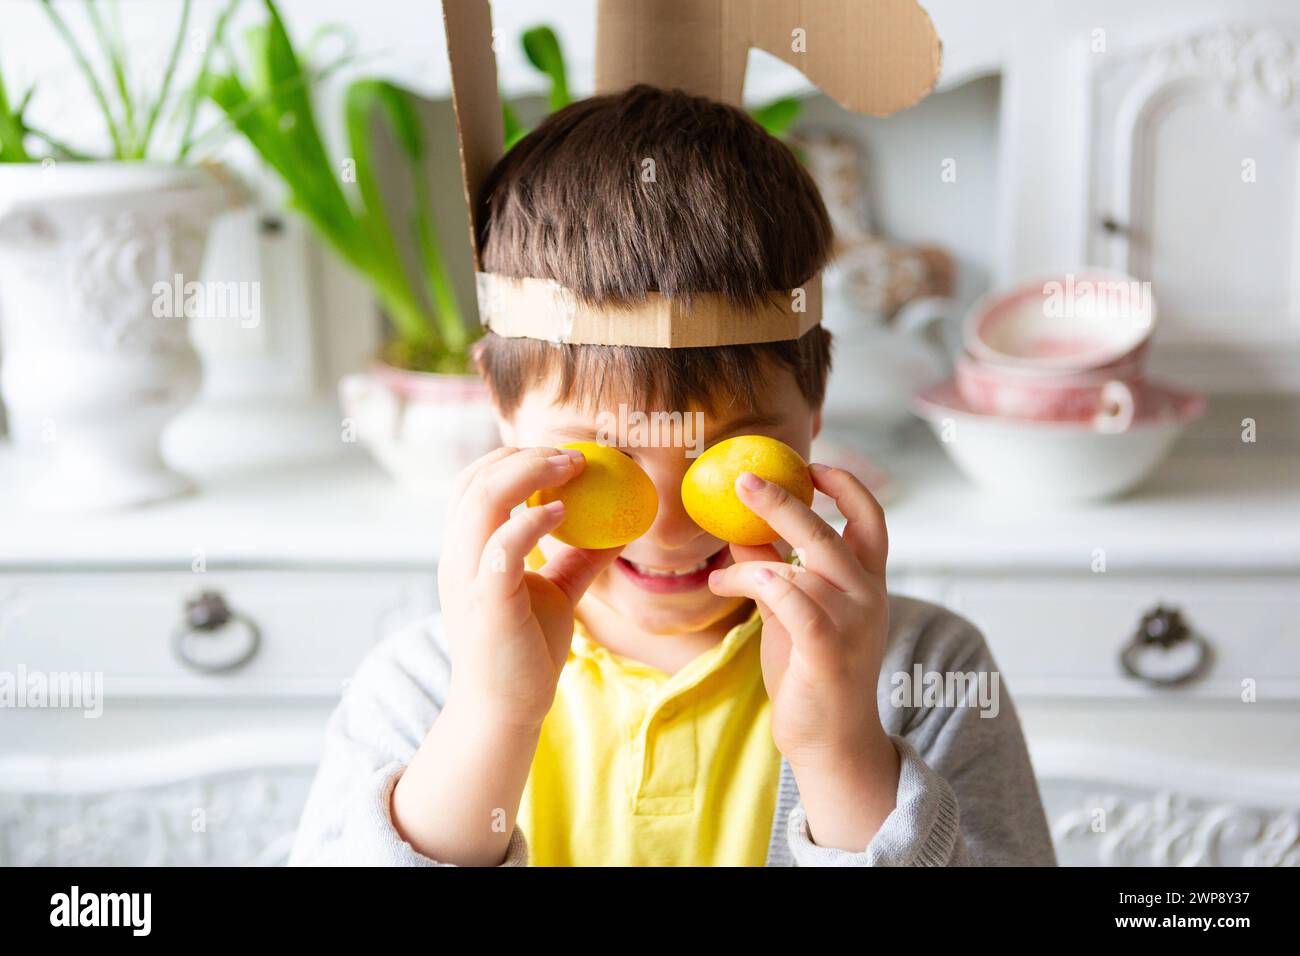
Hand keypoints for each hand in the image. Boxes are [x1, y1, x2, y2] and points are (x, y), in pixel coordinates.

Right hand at [438, 446, 622, 731]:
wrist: (505, 710)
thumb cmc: (525, 653)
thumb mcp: (556, 592)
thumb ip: (577, 559)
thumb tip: (618, 530)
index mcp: (466, 552)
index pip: (470, 484)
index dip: (509, 458)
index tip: (559, 456)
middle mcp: (457, 558)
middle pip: (473, 481)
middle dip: (522, 456)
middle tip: (572, 457)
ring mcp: (467, 579)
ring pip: (481, 501)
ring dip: (528, 474)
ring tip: (571, 469)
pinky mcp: (488, 601)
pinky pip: (502, 546)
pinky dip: (530, 520)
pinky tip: (562, 513)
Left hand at [707, 463, 899, 848]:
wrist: (833, 740)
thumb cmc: (813, 672)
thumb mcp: (795, 612)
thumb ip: (775, 570)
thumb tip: (740, 530)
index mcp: (868, 581)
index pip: (871, 517)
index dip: (845, 484)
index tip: (811, 465)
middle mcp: (867, 594)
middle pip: (826, 530)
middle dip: (784, 498)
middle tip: (743, 480)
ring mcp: (852, 619)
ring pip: (798, 564)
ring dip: (749, 559)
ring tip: (720, 572)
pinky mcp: (827, 645)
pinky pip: (786, 595)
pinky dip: (749, 581)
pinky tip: (721, 584)